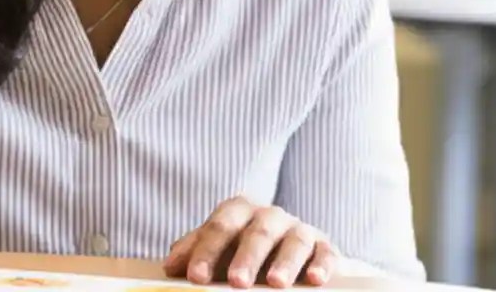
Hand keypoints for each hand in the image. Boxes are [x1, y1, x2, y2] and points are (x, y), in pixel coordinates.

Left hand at [163, 197, 339, 288]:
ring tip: (276, 284)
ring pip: (293, 242)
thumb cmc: (242, 251)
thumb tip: (170, 268)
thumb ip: (195, 254)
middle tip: (237, 283)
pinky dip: (321, 265)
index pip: (219, 227)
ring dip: (285, 263)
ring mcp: (299, 229)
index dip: (206, 252)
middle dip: (246, 258)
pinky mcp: (325, 247)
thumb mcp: (218, 250)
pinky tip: (315, 280)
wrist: (289, 254)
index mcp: (238, 211)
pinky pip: (325, 253)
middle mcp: (270, 215)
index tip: (196, 278)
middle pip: (257, 234)